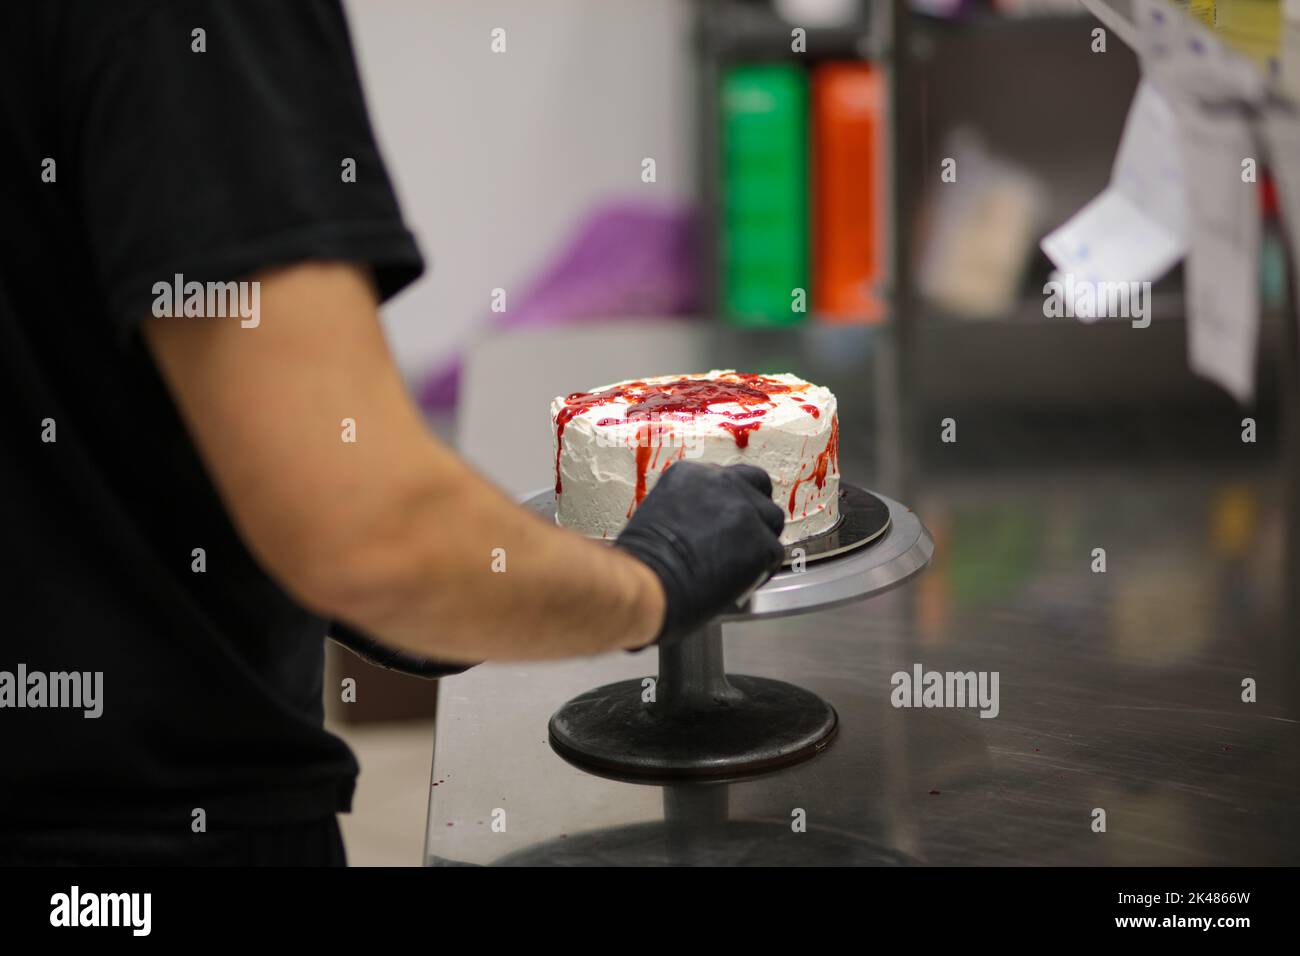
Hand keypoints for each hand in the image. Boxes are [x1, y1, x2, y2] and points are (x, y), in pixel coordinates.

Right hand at [613, 461, 784, 645]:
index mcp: (691, 474)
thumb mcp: (659, 515)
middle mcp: (721, 483)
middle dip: (756, 507)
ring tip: (744, 562)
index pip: (726, 477)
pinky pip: (774, 553)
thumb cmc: (641, 563)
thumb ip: (689, 509)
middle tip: (747, 533)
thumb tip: (703, 528)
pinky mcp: (761, 542)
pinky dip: (762, 569)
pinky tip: (744, 581)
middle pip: (758, 485)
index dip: (731, 499)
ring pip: (771, 519)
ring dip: (762, 539)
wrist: (646, 583)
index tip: (727, 517)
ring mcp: (745, 511)